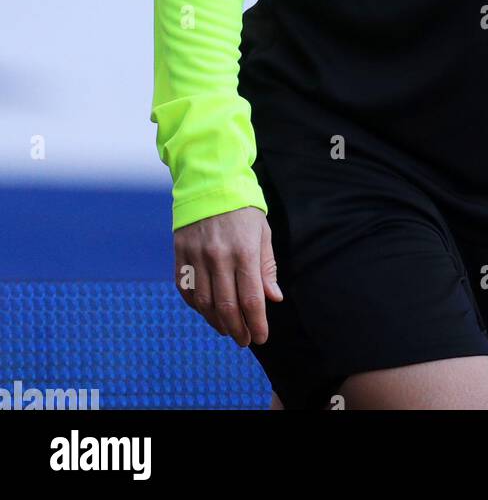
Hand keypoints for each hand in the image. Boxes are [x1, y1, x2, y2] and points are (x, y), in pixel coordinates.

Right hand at [173, 206, 282, 345]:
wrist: (210, 182)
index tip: (261, 337)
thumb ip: (266, 267)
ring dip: (216, 322)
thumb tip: (273, 299)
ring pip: (205, 303)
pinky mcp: (181, 253)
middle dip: (237, 329)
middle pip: (227, 306)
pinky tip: (207, 311)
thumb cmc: (243, 208)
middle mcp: (219, 256)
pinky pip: (186, 289)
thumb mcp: (262, 232)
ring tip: (227, 329)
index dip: (257, 323)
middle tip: (244, 340)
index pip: (251, 298)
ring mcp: (197, 256)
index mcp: (244, 250)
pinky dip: (196, 306)